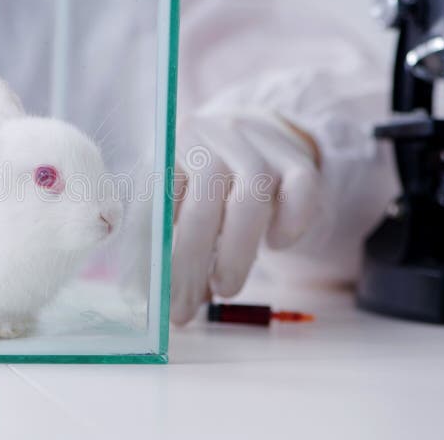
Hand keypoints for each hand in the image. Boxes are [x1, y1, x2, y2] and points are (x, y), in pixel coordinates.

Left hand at [170, 108, 321, 324]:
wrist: (255, 135)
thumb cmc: (204, 178)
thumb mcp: (172, 191)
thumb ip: (155, 230)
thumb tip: (142, 290)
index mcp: (175, 142)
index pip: (162, 200)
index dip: (159, 253)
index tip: (159, 298)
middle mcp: (216, 134)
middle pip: (204, 201)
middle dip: (192, 263)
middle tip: (187, 308)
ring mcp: (260, 144)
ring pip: (251, 197)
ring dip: (236, 252)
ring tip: (224, 288)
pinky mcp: (298, 158)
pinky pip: (301, 189)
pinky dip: (289, 223)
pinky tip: (275, 245)